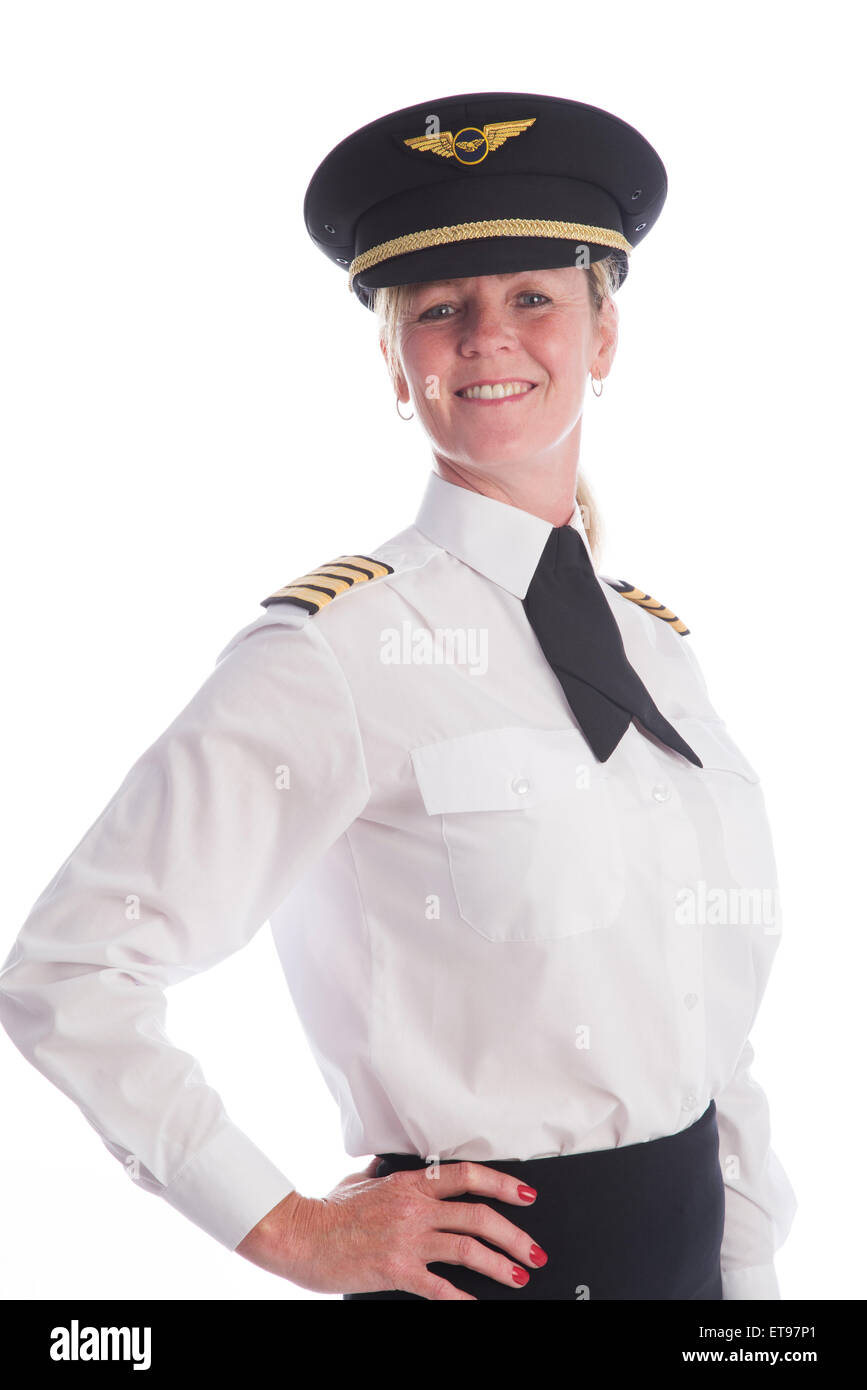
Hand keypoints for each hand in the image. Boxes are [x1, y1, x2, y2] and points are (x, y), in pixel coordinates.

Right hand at [235, 1155, 545, 1298]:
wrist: (299, 1234)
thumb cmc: (326, 1209)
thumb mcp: (362, 1180)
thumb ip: (387, 1174)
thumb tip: (395, 1166)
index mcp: (409, 1183)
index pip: (467, 1176)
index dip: (502, 1185)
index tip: (526, 1196)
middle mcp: (414, 1208)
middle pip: (478, 1216)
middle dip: (514, 1235)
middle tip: (534, 1250)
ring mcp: (407, 1239)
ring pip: (467, 1248)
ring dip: (500, 1265)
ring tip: (518, 1275)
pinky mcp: (396, 1269)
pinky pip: (439, 1286)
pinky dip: (463, 1299)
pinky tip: (478, 1305)